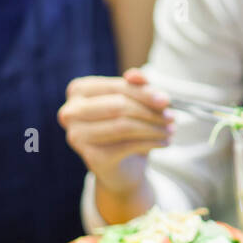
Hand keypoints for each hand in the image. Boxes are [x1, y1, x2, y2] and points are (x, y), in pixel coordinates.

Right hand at [58, 68, 171, 193]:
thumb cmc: (126, 127)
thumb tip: (136, 75)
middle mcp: (71, 112)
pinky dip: (151, 142)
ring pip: (124, 126)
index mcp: (79, 90)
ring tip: (170, 130)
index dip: (144, 93)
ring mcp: (77, 136)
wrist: (121, 166)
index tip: (167, 101)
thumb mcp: (136, 102)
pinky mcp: (91, 157)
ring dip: (153, 128)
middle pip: (119, 106)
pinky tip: (164, 142)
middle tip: (171, 117)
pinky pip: (128, 145)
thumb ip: (136, 85)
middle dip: (150, 111)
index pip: (117, 87)